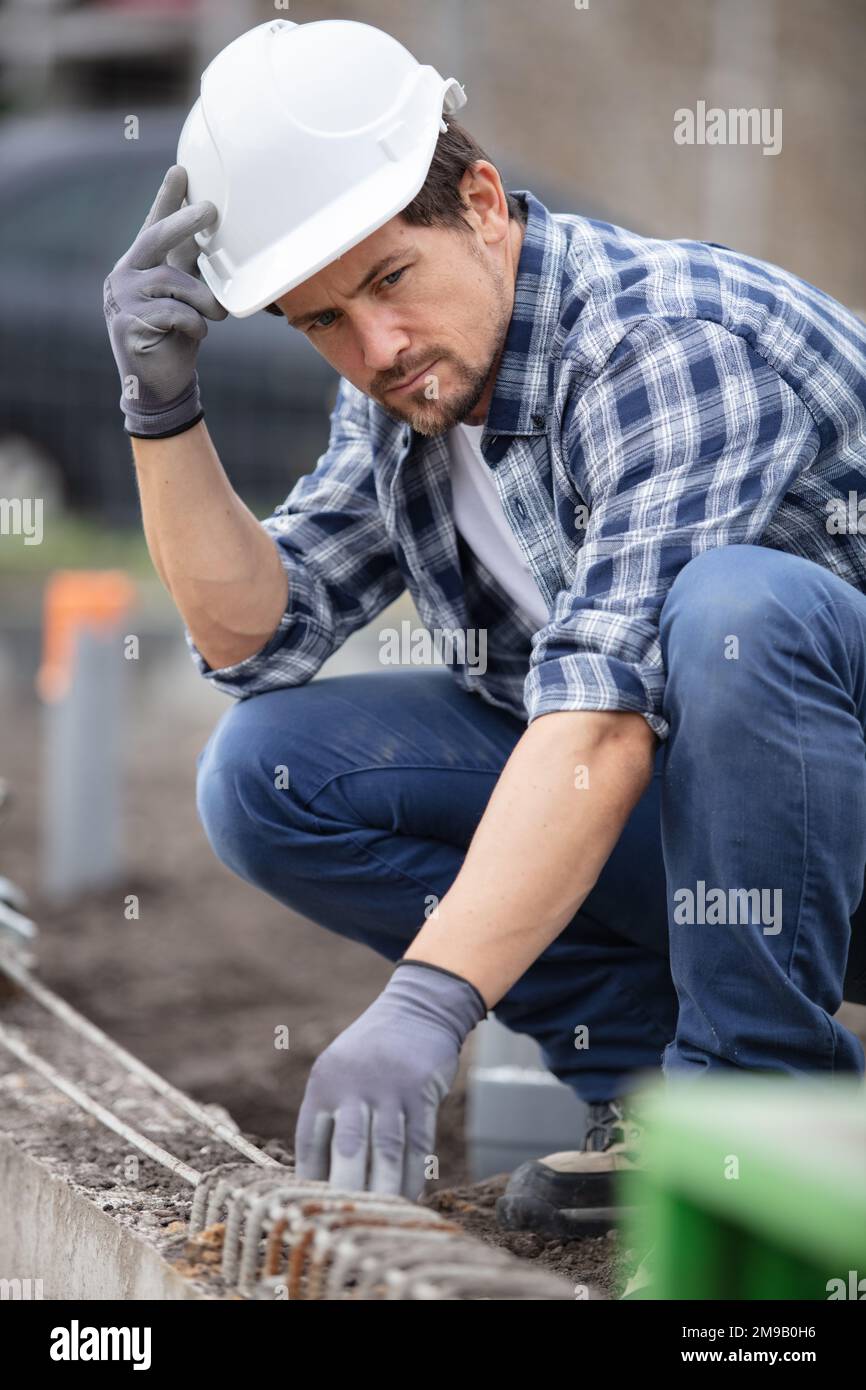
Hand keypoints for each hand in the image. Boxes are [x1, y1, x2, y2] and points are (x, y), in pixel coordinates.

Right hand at [103, 164, 227, 438]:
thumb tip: (219, 239)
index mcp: (141, 265)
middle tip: (211, 210)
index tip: (181, 170)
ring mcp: (122, 299)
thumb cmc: (177, 338)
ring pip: (174, 282)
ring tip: (214, 316)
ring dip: (204, 300)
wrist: (160, 384)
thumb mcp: (187, 299)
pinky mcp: (127, 323)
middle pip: (156, 239)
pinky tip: (194, 335)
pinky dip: (195, 324)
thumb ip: (193, 270)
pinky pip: (175, 313)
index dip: (167, 198)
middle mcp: (126, 275)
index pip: (155, 225)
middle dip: (185, 222)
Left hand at [294, 961, 486, 1198]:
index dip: (312, 1178)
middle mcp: (354, 1082)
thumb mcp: (342, 1071)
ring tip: (381, 1218)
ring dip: (384, 1188)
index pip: (310, 1140)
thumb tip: (321, 1176)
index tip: (314, 1208)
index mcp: (324, 1081)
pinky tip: (410, 1195)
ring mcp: (391, 1085)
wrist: (419, 1007)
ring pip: (386, 1148)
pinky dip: (413, 1173)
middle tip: (344, 1225)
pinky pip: (418, 1140)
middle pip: (348, 1147)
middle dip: (347, 1190)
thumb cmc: (375, 1052)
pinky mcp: (423, 1089)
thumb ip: (333, 1115)